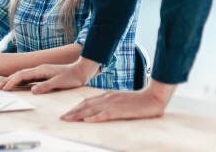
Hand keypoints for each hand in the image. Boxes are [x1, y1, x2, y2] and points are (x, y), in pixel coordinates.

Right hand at [0, 57, 99, 93]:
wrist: (81, 70)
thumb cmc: (72, 77)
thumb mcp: (59, 82)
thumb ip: (46, 86)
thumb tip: (32, 91)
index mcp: (41, 70)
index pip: (22, 75)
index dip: (12, 82)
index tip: (5, 89)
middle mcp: (39, 69)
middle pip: (20, 74)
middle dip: (9, 81)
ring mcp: (41, 71)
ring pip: (23, 75)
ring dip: (13, 81)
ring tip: (4, 87)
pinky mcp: (44, 75)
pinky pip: (29, 78)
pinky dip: (20, 81)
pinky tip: (18, 85)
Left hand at [60, 80, 175, 122]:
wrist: (153, 97)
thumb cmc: (138, 100)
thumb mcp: (121, 99)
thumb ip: (110, 102)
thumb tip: (99, 108)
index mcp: (108, 95)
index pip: (88, 101)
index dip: (76, 107)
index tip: (67, 113)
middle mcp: (108, 98)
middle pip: (86, 105)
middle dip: (73, 112)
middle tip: (62, 118)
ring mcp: (113, 104)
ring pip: (91, 110)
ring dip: (78, 115)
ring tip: (68, 119)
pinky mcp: (120, 111)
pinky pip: (105, 115)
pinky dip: (95, 117)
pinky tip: (87, 120)